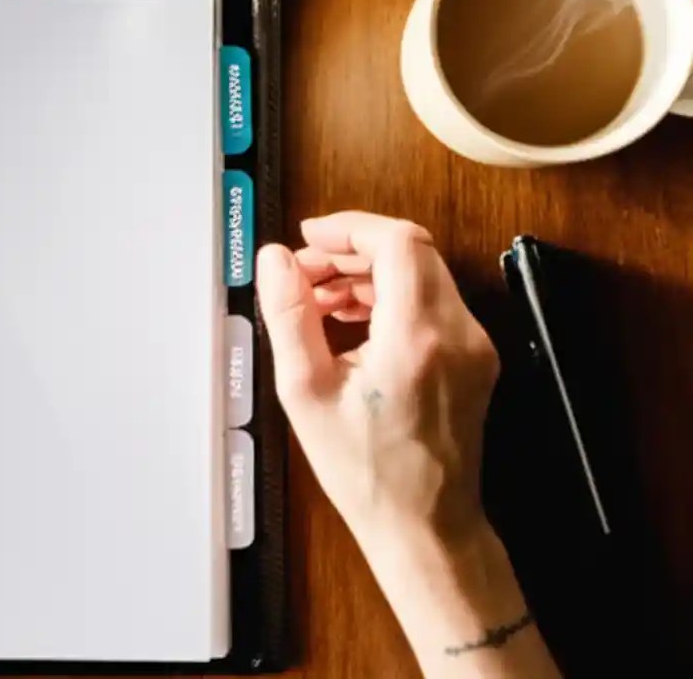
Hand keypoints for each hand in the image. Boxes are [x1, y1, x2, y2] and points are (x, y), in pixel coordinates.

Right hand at [258, 212, 558, 677]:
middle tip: (304, 275)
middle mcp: (458, 332)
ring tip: (319, 303)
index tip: (308, 240)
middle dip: (352, 252)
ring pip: (424, 274)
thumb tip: (275, 259)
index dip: (348, 228)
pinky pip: (433, 304)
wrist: (424, 523)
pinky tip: (352, 324)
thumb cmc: (364, 470)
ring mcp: (475, 345)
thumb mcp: (306, 391)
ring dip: (369, 274)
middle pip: (412, 251)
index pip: (396, 241)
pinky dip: (392, 299)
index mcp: (417, 335)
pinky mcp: (476, 358)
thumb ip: (289, 315)